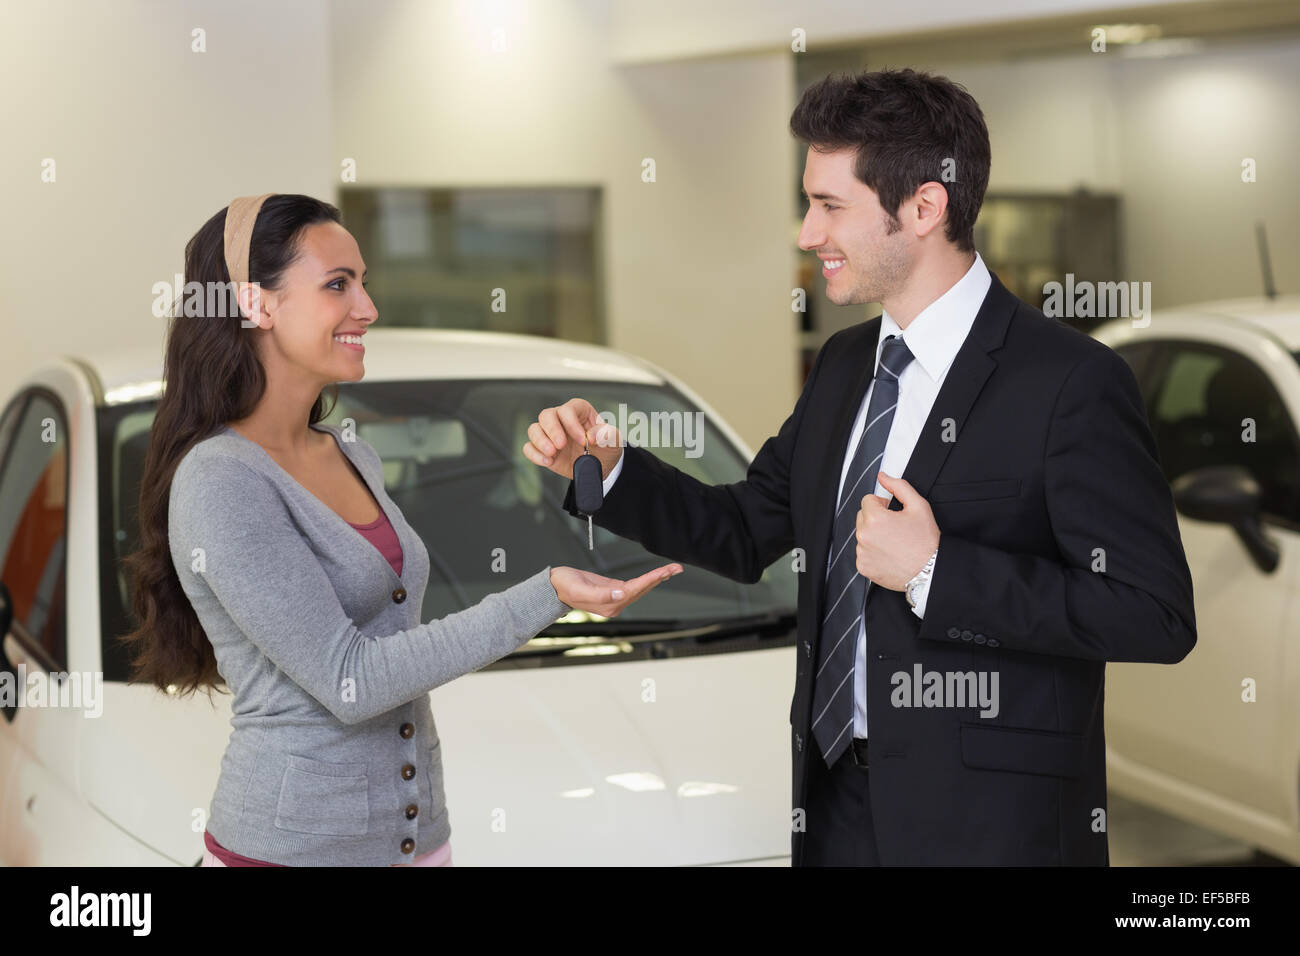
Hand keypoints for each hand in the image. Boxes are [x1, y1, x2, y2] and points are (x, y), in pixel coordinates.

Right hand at [522, 398, 623, 480]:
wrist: (601, 467)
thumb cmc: (606, 448)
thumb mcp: (614, 441)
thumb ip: (607, 435)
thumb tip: (593, 435)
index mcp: (579, 411)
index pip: (568, 410)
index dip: (572, 424)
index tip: (583, 441)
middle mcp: (562, 420)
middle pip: (547, 415)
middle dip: (552, 430)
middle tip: (560, 445)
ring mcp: (550, 435)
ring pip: (534, 429)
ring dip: (540, 441)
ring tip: (552, 454)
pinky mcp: (543, 449)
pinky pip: (529, 448)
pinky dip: (535, 455)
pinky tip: (548, 461)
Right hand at [549, 563, 682, 615]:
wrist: (553, 587)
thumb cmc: (564, 586)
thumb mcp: (580, 589)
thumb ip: (602, 594)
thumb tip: (622, 593)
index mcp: (610, 604)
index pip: (636, 589)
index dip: (651, 579)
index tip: (665, 571)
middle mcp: (615, 604)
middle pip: (643, 589)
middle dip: (660, 577)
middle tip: (677, 568)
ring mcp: (615, 598)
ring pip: (641, 587)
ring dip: (657, 578)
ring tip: (672, 569)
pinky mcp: (612, 590)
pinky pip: (634, 585)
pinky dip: (646, 579)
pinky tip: (655, 575)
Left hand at [854, 473, 939, 590]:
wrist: (930, 571)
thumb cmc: (926, 541)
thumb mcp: (919, 506)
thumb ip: (899, 487)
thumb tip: (883, 477)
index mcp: (875, 519)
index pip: (867, 500)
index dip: (882, 505)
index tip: (893, 514)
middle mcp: (864, 536)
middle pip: (862, 516)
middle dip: (876, 519)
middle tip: (895, 528)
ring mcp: (862, 553)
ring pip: (862, 535)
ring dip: (873, 535)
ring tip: (894, 542)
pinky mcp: (863, 567)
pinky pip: (862, 552)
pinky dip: (872, 552)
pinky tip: (889, 554)